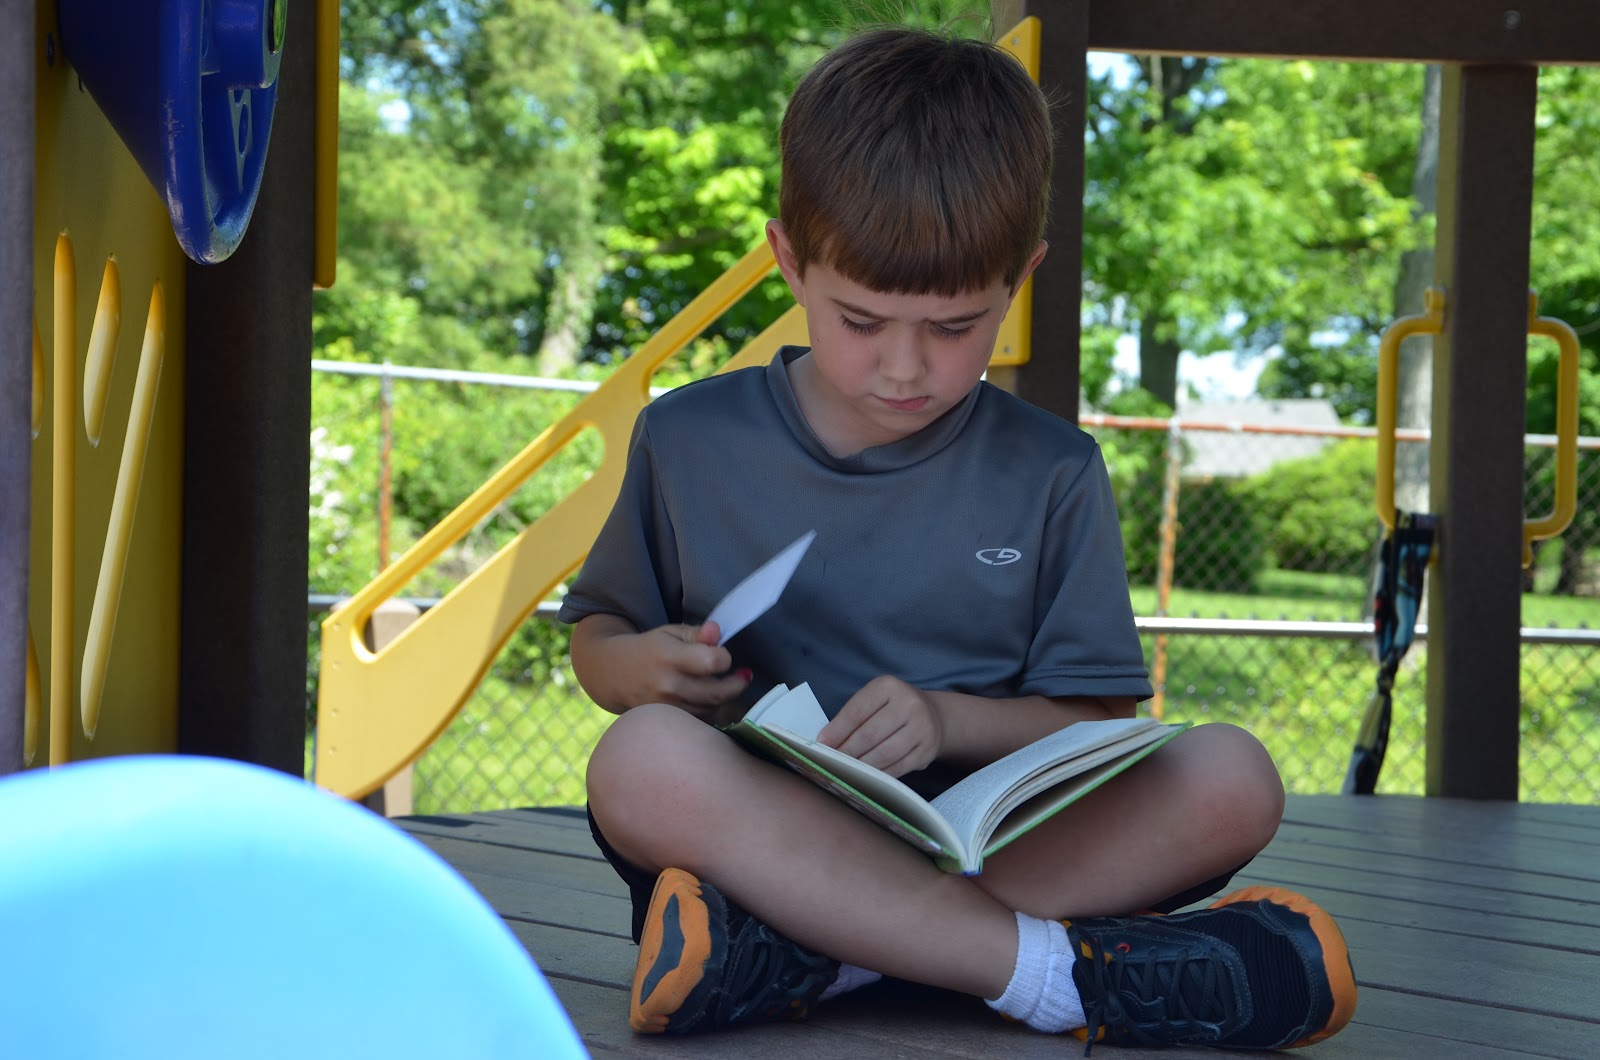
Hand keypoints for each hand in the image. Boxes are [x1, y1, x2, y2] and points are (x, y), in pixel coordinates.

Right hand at [572, 615, 750, 718]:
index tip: (723, 655)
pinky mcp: (667, 722)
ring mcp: (667, 708)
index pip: (713, 661)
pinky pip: (700, 719)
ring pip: (711, 708)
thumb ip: (697, 634)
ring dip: (722, 697)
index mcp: (669, 657)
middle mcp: (667, 686)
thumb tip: (717, 632)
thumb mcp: (670, 633)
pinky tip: (707, 697)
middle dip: (737, 684)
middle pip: (717, 693)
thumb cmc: (648, 649)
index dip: (725, 658)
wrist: (614, 674)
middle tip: (743, 675)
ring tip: (722, 683)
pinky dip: (708, 708)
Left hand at [818, 675, 943, 776]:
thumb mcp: (873, 701)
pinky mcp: (928, 749)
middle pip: (870, 734)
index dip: (837, 731)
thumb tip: (826, 742)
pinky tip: (868, 777)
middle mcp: (909, 704)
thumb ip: (852, 717)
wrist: (932, 715)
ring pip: (885, 753)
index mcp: (888, 687)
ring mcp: (922, 727)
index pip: (856, 712)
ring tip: (847, 772)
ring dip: (862, 766)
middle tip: (831, 764)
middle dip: (847, 752)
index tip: (821, 745)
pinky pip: (899, 766)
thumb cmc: (891, 708)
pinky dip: (880, 774)